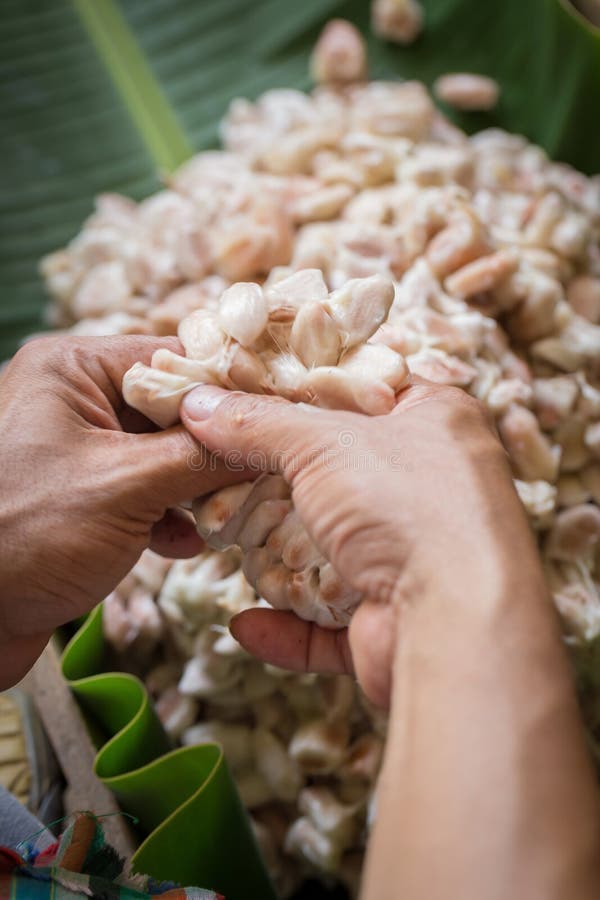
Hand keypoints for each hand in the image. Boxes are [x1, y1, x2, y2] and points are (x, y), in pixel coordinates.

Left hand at [0, 335, 243, 686]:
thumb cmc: (24, 534)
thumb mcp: (126, 486)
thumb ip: (202, 457)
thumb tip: (268, 440)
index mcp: (73, 369)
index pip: (172, 358)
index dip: (230, 387)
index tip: (282, 415)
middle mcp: (74, 400)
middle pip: (171, 410)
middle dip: (216, 449)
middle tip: (266, 473)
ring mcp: (76, 452)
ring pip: (162, 456)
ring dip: (197, 488)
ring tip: (227, 515)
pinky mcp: (80, 498)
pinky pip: (141, 493)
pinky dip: (167, 516)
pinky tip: (185, 544)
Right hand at [181, 379, 536, 705]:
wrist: (456, 621)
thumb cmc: (407, 505)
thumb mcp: (323, 442)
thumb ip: (257, 423)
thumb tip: (198, 406)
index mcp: (437, 422)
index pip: (362, 394)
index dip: (302, 394)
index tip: (242, 396)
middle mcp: (432, 488)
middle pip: (338, 477)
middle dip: (275, 486)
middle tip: (215, 474)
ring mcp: (417, 559)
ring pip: (331, 555)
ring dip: (276, 560)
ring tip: (222, 548)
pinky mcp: (396, 622)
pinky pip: (329, 624)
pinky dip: (288, 626)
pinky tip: (246, 624)